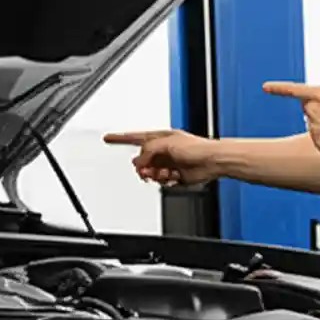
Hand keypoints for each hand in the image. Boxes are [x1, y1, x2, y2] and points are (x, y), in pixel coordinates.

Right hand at [102, 129, 219, 185]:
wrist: (212, 162)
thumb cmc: (196, 148)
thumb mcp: (166, 143)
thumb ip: (148, 150)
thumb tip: (140, 162)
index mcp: (160, 138)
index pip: (134, 137)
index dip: (119, 138)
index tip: (107, 138)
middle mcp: (162, 150)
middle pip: (141, 160)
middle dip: (143, 167)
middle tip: (149, 170)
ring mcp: (168, 163)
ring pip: (150, 173)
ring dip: (155, 175)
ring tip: (165, 173)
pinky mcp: (174, 176)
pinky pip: (160, 181)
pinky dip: (164, 181)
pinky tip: (173, 177)